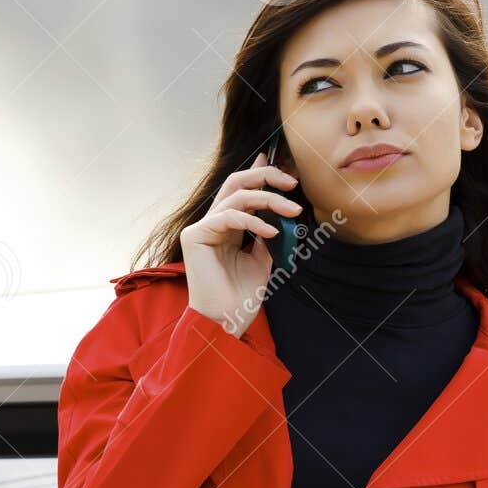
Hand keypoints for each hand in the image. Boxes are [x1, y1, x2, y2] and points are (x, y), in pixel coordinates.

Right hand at [179, 149, 302, 336]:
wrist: (226, 321)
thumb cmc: (242, 296)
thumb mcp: (263, 258)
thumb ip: (268, 233)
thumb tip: (280, 211)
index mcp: (226, 227)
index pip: (242, 191)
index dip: (260, 173)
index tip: (283, 166)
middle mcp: (212, 223)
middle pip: (236, 183)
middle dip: (267, 177)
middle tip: (292, 182)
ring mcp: (201, 227)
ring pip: (236, 196)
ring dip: (269, 199)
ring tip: (293, 210)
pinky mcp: (195, 236)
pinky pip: (228, 216)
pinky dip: (252, 221)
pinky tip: (271, 232)